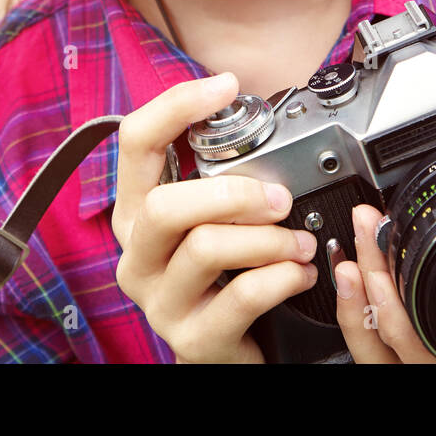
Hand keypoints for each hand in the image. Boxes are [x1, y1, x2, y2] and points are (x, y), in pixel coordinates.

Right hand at [110, 73, 319, 363]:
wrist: (227, 350)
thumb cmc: (222, 273)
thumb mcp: (209, 219)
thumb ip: (218, 175)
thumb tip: (249, 113)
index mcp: (136, 213)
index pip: (135, 142)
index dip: (177, 105)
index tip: (225, 85)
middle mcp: (137, 255)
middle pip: (165, 206)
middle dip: (235, 194)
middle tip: (279, 199)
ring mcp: (160, 301)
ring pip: (207, 249)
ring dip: (270, 240)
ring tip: (301, 243)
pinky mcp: (194, 338)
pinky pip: (241, 297)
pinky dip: (282, 278)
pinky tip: (299, 274)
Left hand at [330, 204, 435, 362]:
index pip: (428, 352)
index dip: (393, 310)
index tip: (379, 250)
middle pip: (390, 352)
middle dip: (364, 291)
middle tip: (362, 232)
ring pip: (381, 356)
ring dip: (356, 305)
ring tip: (349, 253)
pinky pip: (390, 348)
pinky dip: (367, 312)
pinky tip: (362, 273)